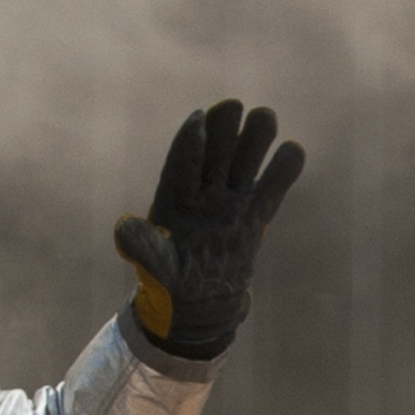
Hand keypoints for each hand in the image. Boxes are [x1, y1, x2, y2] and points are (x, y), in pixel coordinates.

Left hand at [113, 99, 304, 358]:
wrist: (201, 308)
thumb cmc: (170, 288)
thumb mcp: (154, 270)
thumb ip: (143, 248)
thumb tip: (122, 229)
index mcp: (173, 199)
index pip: (182, 163)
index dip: (190, 142)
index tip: (199, 120)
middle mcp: (202, 194)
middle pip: (215, 153)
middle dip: (224, 129)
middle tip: (234, 106)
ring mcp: (230, 203)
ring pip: (243, 163)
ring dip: (254, 141)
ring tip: (265, 117)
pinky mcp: (254, 216)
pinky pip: (270, 189)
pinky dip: (281, 171)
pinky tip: (293, 150)